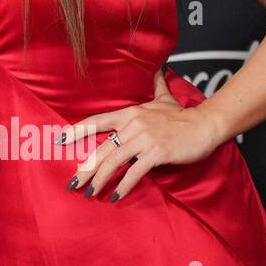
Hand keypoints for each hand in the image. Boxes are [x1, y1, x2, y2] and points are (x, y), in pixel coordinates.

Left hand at [58, 69, 220, 202]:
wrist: (206, 124)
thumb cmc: (183, 115)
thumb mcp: (165, 98)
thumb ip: (156, 85)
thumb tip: (157, 68)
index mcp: (129, 113)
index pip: (96, 121)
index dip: (76, 131)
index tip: (59, 141)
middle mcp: (133, 124)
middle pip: (101, 147)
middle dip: (85, 167)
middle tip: (73, 183)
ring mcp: (144, 138)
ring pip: (114, 160)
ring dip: (100, 179)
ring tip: (90, 193)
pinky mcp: (157, 152)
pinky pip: (134, 171)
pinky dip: (123, 185)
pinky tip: (115, 196)